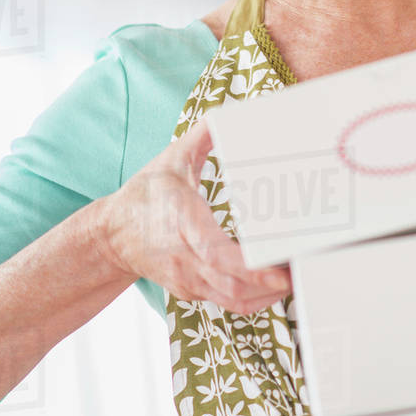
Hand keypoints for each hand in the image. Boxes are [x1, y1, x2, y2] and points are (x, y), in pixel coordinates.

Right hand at [95, 116, 291, 314]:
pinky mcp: (192, 291)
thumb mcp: (171, 159)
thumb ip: (203, 135)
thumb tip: (228, 112)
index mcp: (181, 221)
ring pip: (234, 300)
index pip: (214, 252)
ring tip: (298, 277)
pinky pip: (229, 303)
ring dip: (269, 294)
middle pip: (232, 283)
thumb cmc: (145, 195)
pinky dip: (257, 299)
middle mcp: (184, 257)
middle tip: (304, 269)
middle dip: (271, 283)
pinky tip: (277, 287)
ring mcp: (188, 279)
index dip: (248, 266)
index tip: (279, 269)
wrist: (111, 235)